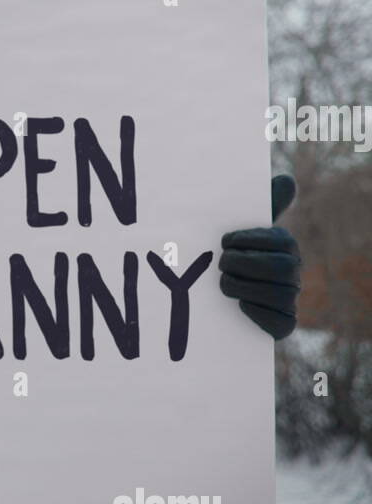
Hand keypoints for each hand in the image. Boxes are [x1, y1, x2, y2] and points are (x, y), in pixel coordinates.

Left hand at [219, 175, 300, 339]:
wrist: (212, 297)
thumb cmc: (228, 255)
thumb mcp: (240, 230)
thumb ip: (261, 206)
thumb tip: (287, 179)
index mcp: (285, 245)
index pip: (279, 239)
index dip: (248, 240)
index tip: (224, 241)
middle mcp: (292, 272)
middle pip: (280, 268)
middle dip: (245, 264)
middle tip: (221, 263)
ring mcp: (289, 299)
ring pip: (278, 295)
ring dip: (244, 288)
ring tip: (224, 284)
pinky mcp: (282, 324)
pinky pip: (280, 323)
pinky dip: (257, 313)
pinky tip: (240, 305)